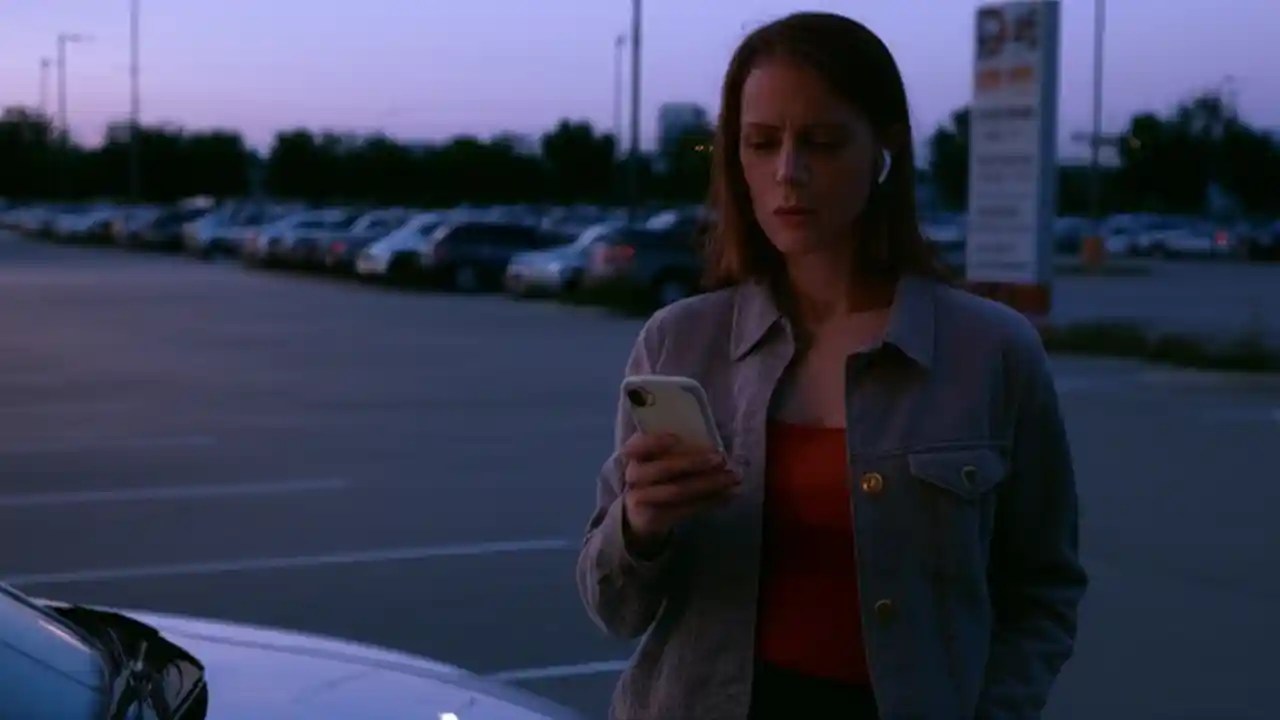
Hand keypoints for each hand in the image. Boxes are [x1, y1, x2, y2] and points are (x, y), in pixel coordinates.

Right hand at [620, 432, 740, 554]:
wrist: (638, 513)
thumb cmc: (655, 474)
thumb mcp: (657, 458)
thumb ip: (675, 450)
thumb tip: (711, 445)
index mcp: (634, 454)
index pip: (638, 445)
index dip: (656, 441)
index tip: (677, 438)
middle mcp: (634, 476)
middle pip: (663, 469)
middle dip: (693, 463)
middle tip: (720, 459)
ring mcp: (643, 499)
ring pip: (678, 491)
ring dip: (709, 483)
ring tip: (733, 478)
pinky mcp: (656, 518)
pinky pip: (687, 509)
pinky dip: (711, 501)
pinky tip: (729, 494)